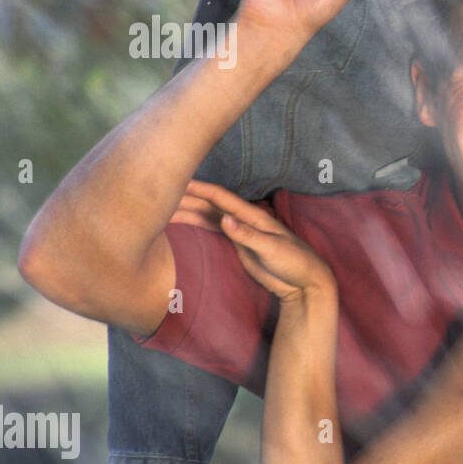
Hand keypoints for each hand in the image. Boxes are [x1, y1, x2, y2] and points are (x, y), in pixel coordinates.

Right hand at [173, 179, 334, 302]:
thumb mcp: (273, 250)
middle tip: (157, 194)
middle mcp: (243, 220)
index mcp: (253, 216)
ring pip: (207, 217)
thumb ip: (249, 236)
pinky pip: (212, 231)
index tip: (175, 180)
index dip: (198, 189)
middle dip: (185, 198)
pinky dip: (196, 225)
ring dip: (187, 211)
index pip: (220, 198)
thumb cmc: (295, 263)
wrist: (305, 283)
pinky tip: (181, 223)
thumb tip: (225, 219)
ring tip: (161, 208)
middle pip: (209, 205)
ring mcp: (240, 232)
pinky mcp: (238, 245)